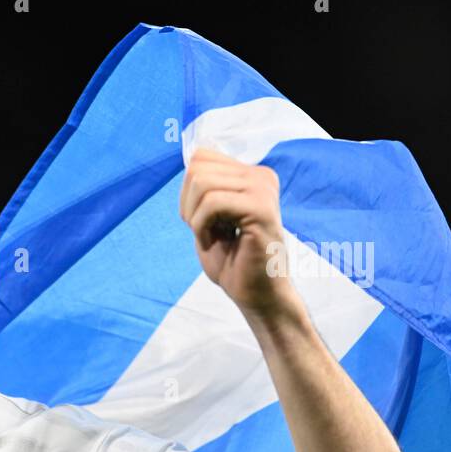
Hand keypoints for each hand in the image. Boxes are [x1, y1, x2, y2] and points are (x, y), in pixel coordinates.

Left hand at [179, 147, 299, 319]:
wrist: (256, 294)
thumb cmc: (232, 261)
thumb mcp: (209, 218)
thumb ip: (202, 189)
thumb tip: (191, 160)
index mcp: (250, 175)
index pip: (200, 157)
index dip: (187, 192)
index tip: (201, 219)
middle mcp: (261, 176)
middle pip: (197, 168)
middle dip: (187, 205)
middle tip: (203, 230)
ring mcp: (263, 189)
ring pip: (201, 183)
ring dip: (195, 218)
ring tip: (211, 237)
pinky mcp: (261, 208)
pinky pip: (212, 204)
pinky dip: (201, 227)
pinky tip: (215, 242)